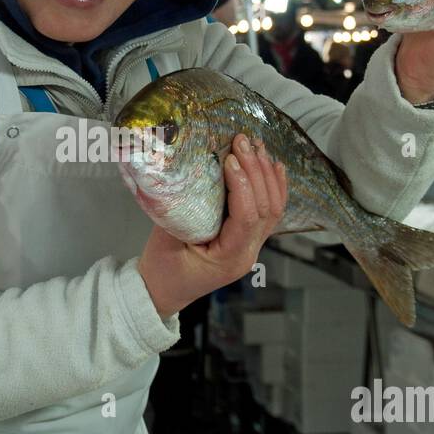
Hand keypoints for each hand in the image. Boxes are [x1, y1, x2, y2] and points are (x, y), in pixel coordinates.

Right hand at [137, 133, 287, 318]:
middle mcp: (248, 253)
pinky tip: (273, 165)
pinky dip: (273, 186)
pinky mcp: (248, 238)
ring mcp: (252, 247)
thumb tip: (186, 172)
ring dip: (266, 174)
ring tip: (257, 145)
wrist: (161, 293)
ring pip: (273, 208)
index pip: (247, 218)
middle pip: (266, 209)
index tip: (231, 159)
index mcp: (229, 259)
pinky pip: (269, 212)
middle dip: (256, 170)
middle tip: (243, 141)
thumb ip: (178, 210)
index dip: (243, 185)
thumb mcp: (163, 243)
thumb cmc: (160, 271)